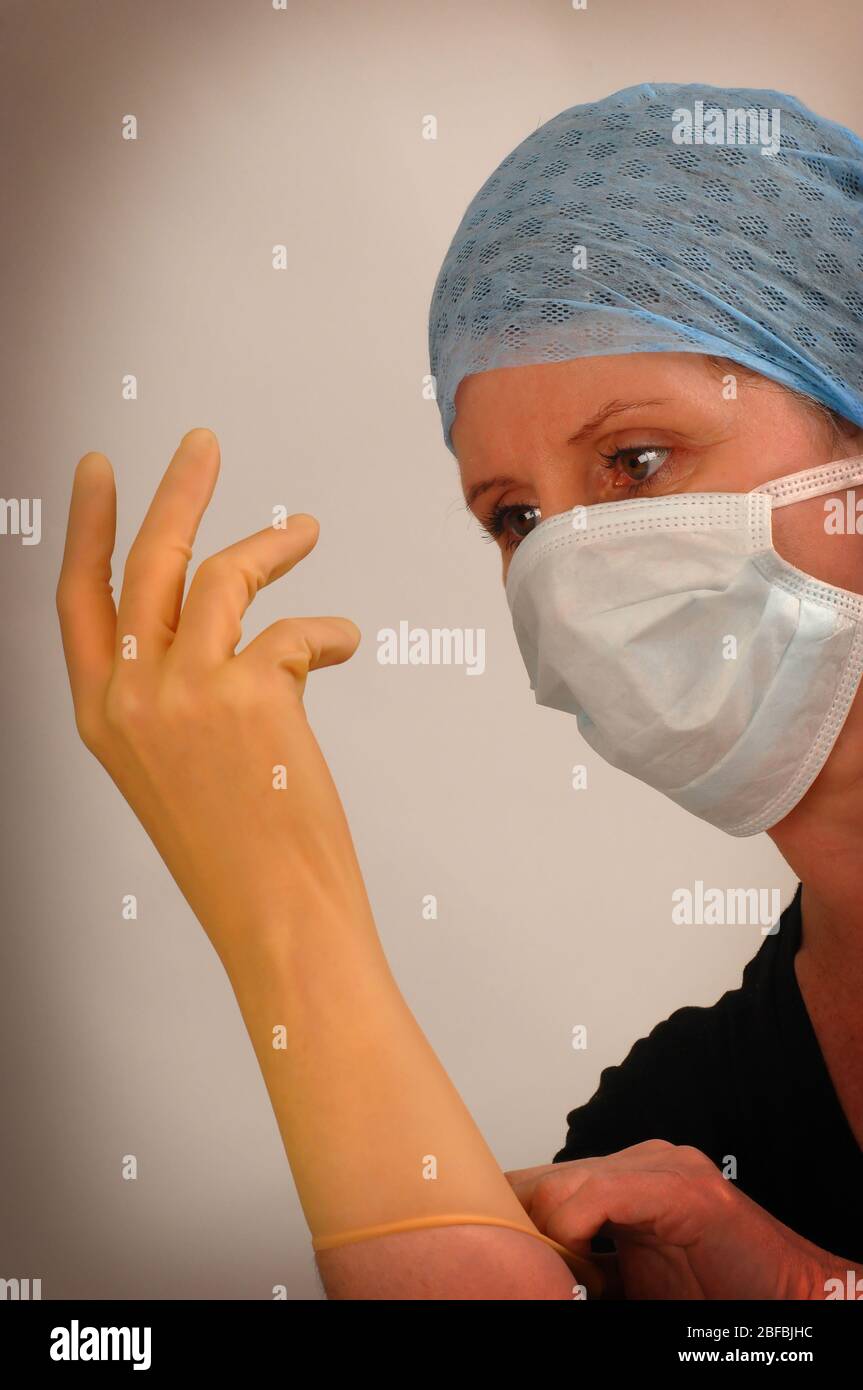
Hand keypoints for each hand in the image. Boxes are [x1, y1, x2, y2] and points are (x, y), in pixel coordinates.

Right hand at [56, 429, 364, 965]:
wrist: (276, 917)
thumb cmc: (236, 852)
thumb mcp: (175, 768)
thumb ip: (181, 694)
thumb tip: (236, 629)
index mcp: (101, 716)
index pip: (79, 598)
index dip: (87, 528)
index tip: (99, 471)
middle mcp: (130, 697)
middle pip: (144, 562)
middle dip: (175, 491)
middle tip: (203, 444)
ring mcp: (185, 691)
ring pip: (220, 576)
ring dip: (271, 543)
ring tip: (304, 531)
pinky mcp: (249, 692)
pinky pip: (295, 628)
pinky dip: (326, 631)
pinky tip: (341, 644)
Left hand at [506, 1140, 836, 1299]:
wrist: (798, 1303)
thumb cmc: (714, 1298)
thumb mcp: (624, 1284)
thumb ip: (578, 1270)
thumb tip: (516, 1278)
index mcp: (617, 1182)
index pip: (536, 1183)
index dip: (501, 1216)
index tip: (476, 1254)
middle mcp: (637, 1163)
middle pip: (540, 1179)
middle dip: (514, 1224)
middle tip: (500, 1267)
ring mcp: (664, 1167)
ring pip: (563, 1183)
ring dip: (543, 1233)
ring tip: (546, 1276)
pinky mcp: (688, 1189)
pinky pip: (604, 1194)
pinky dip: (575, 1227)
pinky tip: (579, 1262)